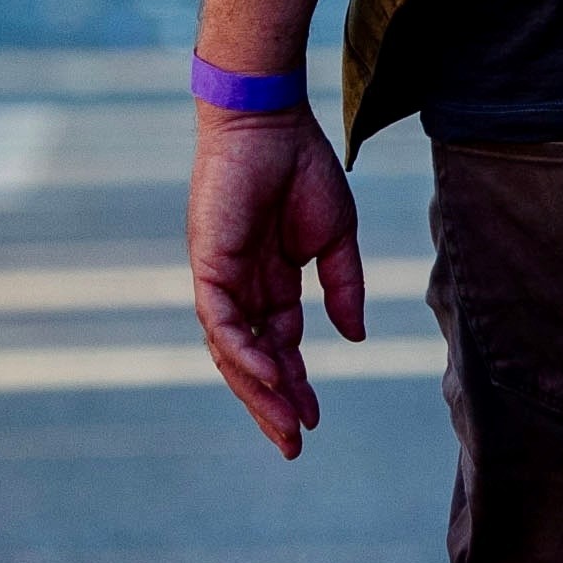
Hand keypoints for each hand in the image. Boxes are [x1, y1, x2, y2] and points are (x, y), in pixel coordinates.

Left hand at [187, 100, 363, 456]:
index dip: (294, 383)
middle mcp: (240, 286)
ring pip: (232, 348)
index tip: (313, 421)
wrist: (270, 119)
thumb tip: (354, 337)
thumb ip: (344, 288)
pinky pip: (221, 319)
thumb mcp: (336, 238)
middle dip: (271, 402)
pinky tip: (269, 374)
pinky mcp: (209, 262)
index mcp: (270, 282)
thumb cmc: (301, 167)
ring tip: (284, 423)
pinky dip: (242, 350)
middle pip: (252, 358)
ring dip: (257, 388)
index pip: (280, 345)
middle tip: (292, 443)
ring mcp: (221, 277)